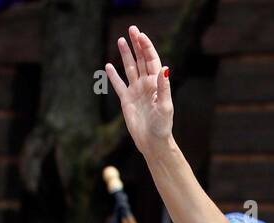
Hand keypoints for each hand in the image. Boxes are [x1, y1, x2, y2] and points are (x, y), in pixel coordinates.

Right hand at [105, 26, 173, 156]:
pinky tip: (108, 66)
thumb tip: (165, 68)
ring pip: (130, 68)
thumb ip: (164, 87)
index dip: (146, 47)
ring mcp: (136, 92)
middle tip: (132, 29)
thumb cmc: (162, 126)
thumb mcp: (165, 106)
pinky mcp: (127, 100)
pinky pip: (119, 85)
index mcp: (157, 85)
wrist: (152, 142)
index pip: (152, 61)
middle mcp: (147, 85)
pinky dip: (113, 76)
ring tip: (121, 40)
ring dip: (125, 55)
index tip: (140, 35)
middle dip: (137, 45)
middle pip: (141, 60)